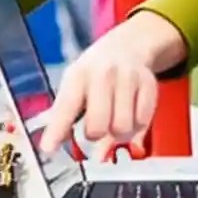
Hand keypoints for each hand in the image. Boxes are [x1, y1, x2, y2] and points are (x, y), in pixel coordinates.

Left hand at [38, 13, 185, 153]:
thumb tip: (54, 150)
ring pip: (122, 128)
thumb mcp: (74, 86)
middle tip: (94, 129)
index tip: (48, 149)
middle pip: (97, 125)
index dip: (56, 131)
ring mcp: (128, 79)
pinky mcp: (149, 85)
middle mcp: (103, 75)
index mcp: (78, 76)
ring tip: (113, 121)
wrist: (126, 47)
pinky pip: (142, 122)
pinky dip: (135, 126)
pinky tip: (129, 113)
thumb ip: (65, 117)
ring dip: (117, 133)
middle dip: (94, 134)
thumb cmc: (94, 75)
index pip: (65, 107)